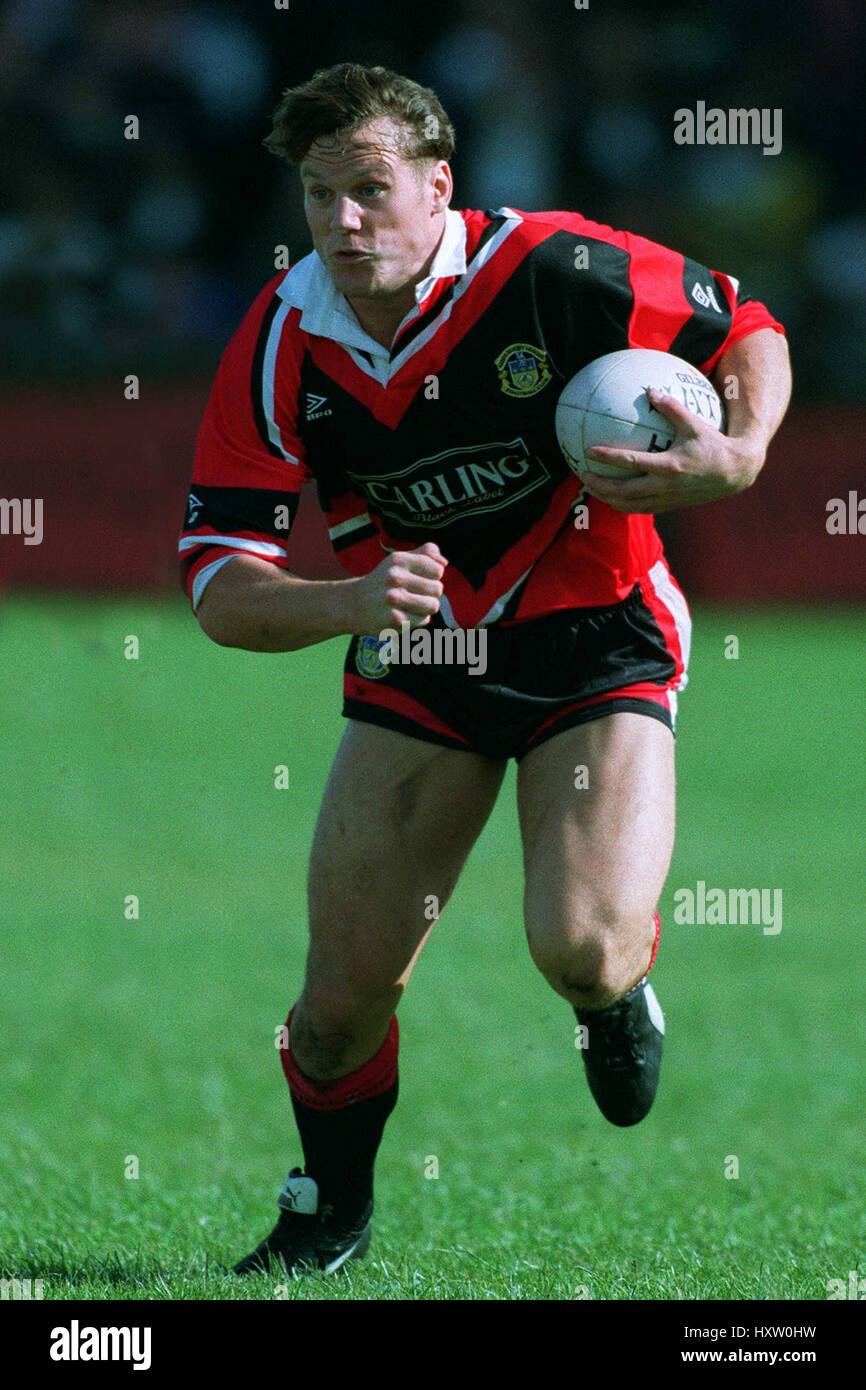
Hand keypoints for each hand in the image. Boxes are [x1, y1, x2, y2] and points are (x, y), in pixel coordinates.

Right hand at [351, 542, 446, 631]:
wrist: (355, 605)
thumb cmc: (384, 581)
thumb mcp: (399, 560)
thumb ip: (425, 554)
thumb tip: (444, 563)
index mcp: (398, 559)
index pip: (438, 570)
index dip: (433, 576)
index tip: (420, 578)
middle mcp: (394, 577)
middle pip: (438, 589)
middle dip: (430, 593)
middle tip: (414, 594)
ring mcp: (393, 599)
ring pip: (433, 606)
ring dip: (426, 608)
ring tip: (412, 605)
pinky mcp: (393, 620)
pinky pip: (423, 620)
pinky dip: (417, 619)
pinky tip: (403, 615)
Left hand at [579, 389, 764, 512]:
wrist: (734, 472)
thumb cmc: (714, 444)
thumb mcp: (694, 423)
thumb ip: (671, 408)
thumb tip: (650, 391)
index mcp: (668, 466)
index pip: (630, 463)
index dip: (607, 458)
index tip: (589, 452)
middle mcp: (664, 486)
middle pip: (622, 492)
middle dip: (599, 486)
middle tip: (582, 475)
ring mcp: (666, 499)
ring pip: (628, 505)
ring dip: (607, 498)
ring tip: (592, 488)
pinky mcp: (669, 506)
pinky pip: (640, 508)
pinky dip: (623, 504)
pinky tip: (612, 496)